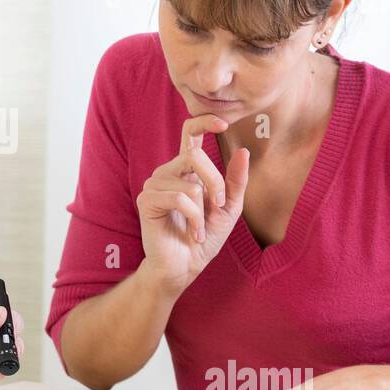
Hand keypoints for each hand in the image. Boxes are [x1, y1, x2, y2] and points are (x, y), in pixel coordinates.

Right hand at [136, 114, 249, 291]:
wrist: (185, 266)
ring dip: (203, 212)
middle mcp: (168, 173)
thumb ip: (235, 181)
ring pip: (189, 183)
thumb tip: (243, 151)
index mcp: (186, 170)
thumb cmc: (204, 238)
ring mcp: (154, 186)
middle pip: (194, 157)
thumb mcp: (229, 208)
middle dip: (215, 183)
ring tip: (200, 229)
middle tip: (220, 206)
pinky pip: (179, 199)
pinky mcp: (146, 201)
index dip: (204, 122)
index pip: (189, 134)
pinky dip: (194, 219)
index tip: (224, 124)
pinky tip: (194, 233)